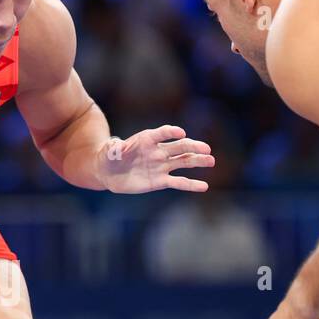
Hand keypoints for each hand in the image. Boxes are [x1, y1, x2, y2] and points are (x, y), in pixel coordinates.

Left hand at [98, 125, 213, 193]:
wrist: (108, 172)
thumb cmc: (109, 157)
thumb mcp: (109, 151)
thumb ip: (115, 148)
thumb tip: (118, 147)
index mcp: (147, 139)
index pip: (162, 133)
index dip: (171, 132)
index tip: (180, 133)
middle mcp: (158, 151)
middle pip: (179, 146)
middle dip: (193, 147)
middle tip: (207, 149)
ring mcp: (161, 165)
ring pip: (184, 161)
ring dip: (198, 161)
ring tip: (211, 161)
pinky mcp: (161, 181)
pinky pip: (178, 182)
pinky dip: (191, 184)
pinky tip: (204, 186)